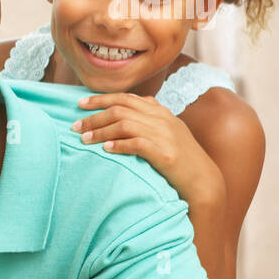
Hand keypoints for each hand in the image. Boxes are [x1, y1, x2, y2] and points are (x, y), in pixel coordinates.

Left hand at [72, 93, 222, 201]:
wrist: (203, 180)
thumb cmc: (179, 158)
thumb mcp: (166, 131)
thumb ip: (148, 118)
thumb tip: (125, 109)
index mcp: (160, 112)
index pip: (125, 98)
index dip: (100, 99)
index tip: (79, 104)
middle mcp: (162, 119)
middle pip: (120, 109)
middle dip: (94, 117)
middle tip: (75, 127)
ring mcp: (165, 135)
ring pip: (125, 125)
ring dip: (101, 132)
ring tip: (84, 139)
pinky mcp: (166, 154)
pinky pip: (137, 144)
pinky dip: (119, 145)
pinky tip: (105, 150)